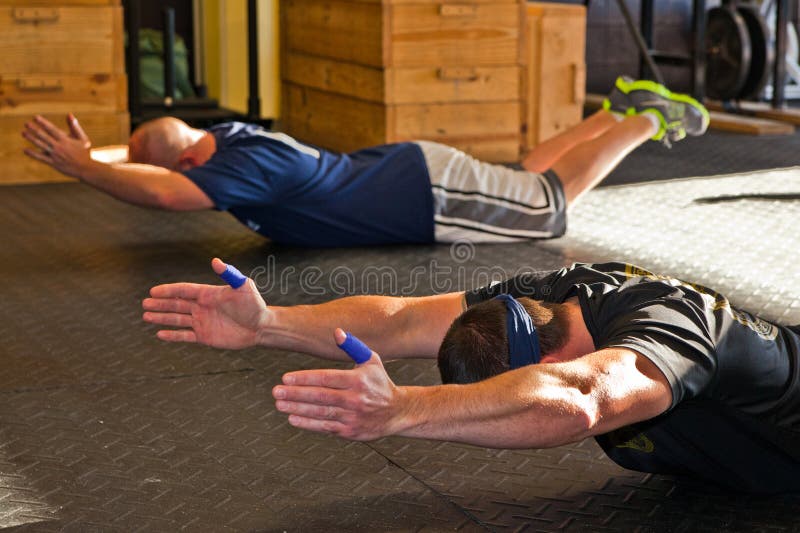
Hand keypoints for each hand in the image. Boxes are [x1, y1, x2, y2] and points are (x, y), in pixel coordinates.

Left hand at [22, 114, 93, 177]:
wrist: (86, 169)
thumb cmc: (85, 152)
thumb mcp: (83, 138)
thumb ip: (75, 127)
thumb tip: (69, 114)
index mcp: (66, 140)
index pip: (52, 129)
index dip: (43, 123)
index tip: (36, 117)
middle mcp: (59, 146)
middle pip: (44, 136)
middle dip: (34, 129)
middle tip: (26, 124)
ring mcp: (55, 155)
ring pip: (41, 145)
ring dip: (31, 139)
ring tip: (23, 133)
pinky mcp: (53, 163)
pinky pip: (41, 158)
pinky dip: (33, 154)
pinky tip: (25, 150)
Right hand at [142, 258, 270, 349]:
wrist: (261, 326)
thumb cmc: (254, 304)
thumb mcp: (243, 287)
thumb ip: (230, 275)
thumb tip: (216, 261)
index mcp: (208, 294)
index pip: (184, 291)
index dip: (169, 291)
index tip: (153, 291)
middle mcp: (202, 307)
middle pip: (177, 304)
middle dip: (161, 303)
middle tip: (144, 303)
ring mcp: (202, 322)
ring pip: (177, 319)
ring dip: (162, 317)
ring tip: (146, 316)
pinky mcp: (205, 336)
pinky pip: (185, 336)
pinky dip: (172, 335)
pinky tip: (159, 334)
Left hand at [272, 329, 403, 440]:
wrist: (397, 412)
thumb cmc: (380, 382)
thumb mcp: (371, 360)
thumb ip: (353, 346)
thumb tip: (336, 332)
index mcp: (358, 380)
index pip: (326, 378)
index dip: (304, 378)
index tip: (285, 378)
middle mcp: (355, 399)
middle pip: (320, 396)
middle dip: (295, 394)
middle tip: (276, 392)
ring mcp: (352, 416)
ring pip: (320, 413)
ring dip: (298, 409)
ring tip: (280, 405)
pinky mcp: (350, 431)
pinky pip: (325, 427)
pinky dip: (308, 424)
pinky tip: (293, 419)